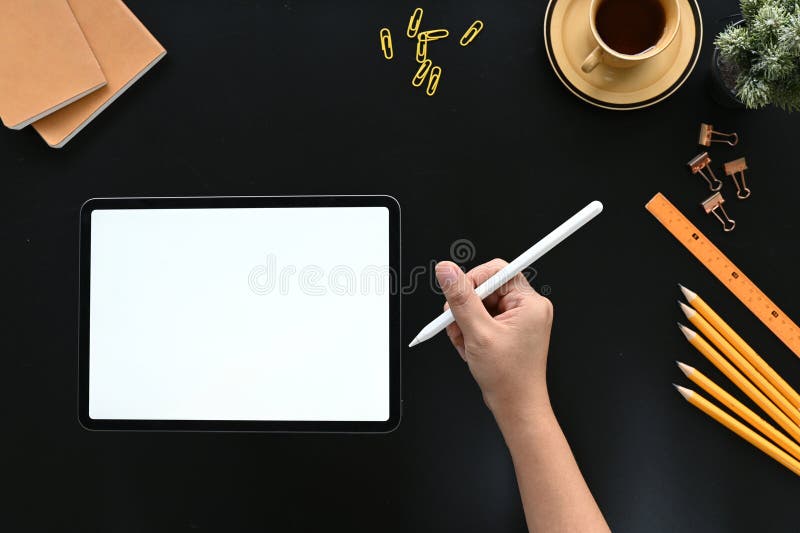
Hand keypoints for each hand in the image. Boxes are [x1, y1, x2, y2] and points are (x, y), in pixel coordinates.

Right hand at [436, 259, 553, 425]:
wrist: (516, 407)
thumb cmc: (509, 378)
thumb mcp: (478, 333)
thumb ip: (460, 298)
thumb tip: (447, 271)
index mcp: (530, 302)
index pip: (496, 271)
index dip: (472, 282)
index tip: (457, 297)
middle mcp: (527, 307)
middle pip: (485, 289)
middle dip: (466, 309)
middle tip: (458, 326)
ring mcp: (519, 319)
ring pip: (480, 305)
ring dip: (465, 322)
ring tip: (466, 343)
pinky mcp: (509, 329)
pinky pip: (482, 318)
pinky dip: (471, 331)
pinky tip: (470, 347)